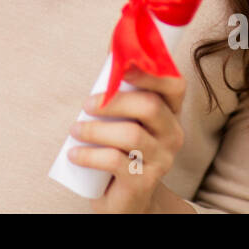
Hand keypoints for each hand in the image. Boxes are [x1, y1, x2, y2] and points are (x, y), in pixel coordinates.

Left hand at [65, 64, 188, 212]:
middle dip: (114, 101)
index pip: (174, 85)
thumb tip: (112, 49)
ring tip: (75, 130)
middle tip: (87, 104)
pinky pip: (115, 162)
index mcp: (170, 112)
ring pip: (131, 136)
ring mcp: (162, 160)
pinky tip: (74, 153)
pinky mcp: (144, 182)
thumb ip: (120, 89)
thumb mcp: (123, 117)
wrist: (126, 199)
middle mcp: (173, 135)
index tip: (123, 65)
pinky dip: (89, 155)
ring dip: (96, 129)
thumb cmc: (120, 149)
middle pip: (150, 107)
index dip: (150, 72)